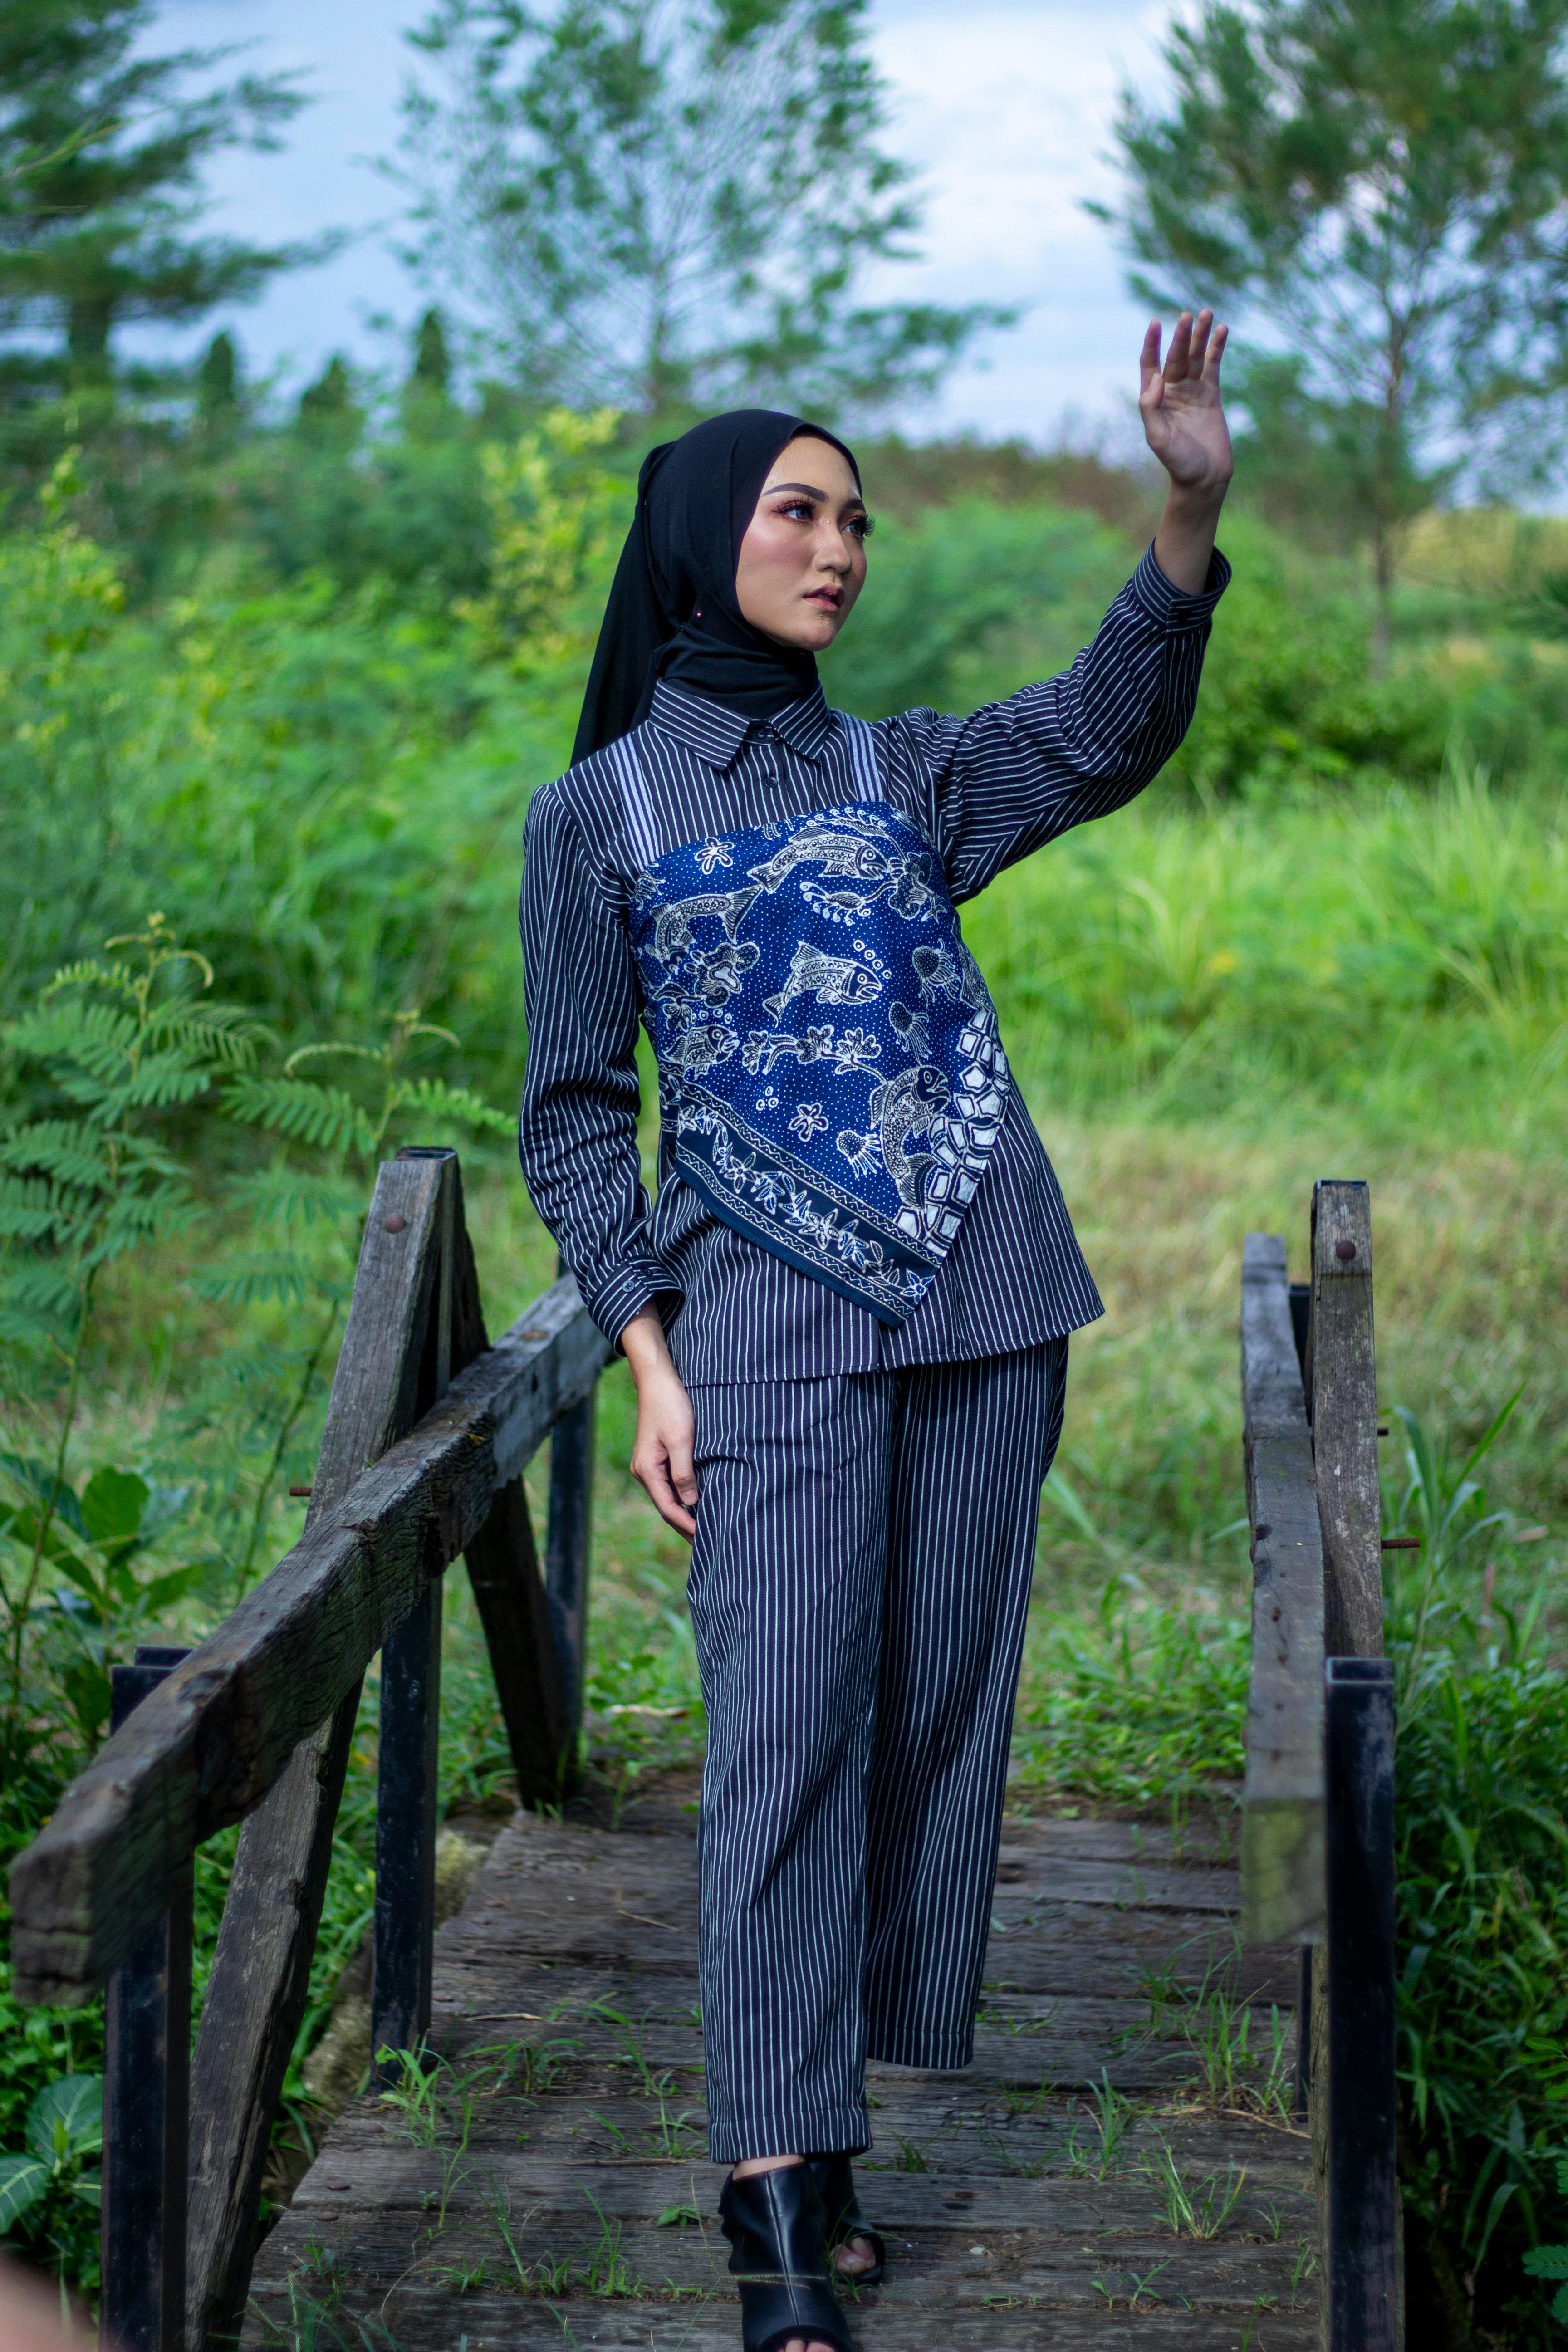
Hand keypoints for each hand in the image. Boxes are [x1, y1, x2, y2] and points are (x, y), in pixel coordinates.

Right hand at [620, 1305, 696, 1536]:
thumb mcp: (681, 1439)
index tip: (706, 1538)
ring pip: (668, 1497)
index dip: (687, 1525)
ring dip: (685, 1513)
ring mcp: (649, 1465)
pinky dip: (683, 1497)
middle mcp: (644, 1471)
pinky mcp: (657, 1456)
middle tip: (708, 1544)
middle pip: (666, 1507)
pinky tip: (697, 1503)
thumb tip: (690, 1503)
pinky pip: (670, 1484)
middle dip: (685, 1526)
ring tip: (705, 1529)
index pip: (668, 1508)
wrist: (658, 1379)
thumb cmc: (670, 1405)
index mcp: (647, 1470)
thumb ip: (684, 1472)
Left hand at [1140, 309, 1231, 498]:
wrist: (1205, 478)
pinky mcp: (1212, 395)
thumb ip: (1151, 408)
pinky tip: (1221, 331)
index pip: (1150, 365)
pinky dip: (1216, 349)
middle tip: (1187, 316)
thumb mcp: (1158, 438)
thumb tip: (1155, 378)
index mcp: (1156, 400)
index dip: (1152, 345)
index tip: (1155, 325)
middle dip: (1182, 336)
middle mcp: (1172, 392)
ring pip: (1195, 357)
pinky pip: (1213, 366)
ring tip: (1206, 314)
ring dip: (1200, 336)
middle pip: (1176, 356)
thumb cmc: (1178, 462)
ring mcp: (1193, 391)